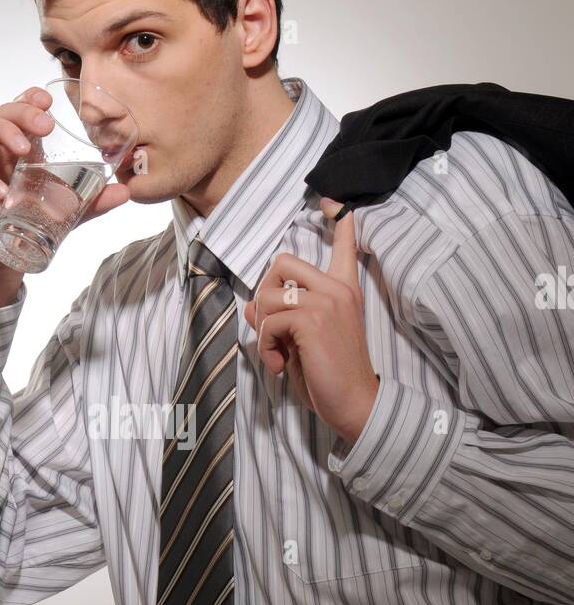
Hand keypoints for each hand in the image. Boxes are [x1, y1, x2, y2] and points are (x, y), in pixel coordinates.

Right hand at [0, 86, 130, 277]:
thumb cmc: (22, 229)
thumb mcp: (62, 215)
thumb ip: (90, 203)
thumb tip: (126, 192)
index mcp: (16, 148)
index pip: (21, 111)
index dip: (31, 100)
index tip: (50, 101)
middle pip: (2, 112)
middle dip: (23, 112)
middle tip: (45, 124)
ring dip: (3, 131)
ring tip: (23, 149)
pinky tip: (1, 192)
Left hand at [243, 199, 379, 445]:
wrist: (355, 403)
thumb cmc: (330, 376)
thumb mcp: (300, 343)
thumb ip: (279, 320)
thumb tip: (249, 307)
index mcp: (343, 289)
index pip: (346, 243)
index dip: (339, 219)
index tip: (333, 201)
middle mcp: (337, 288)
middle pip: (281, 261)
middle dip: (264, 294)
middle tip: (273, 328)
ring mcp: (325, 301)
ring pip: (267, 295)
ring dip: (262, 329)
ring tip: (278, 354)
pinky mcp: (311, 319)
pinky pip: (267, 321)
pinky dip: (265, 346)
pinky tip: (280, 365)